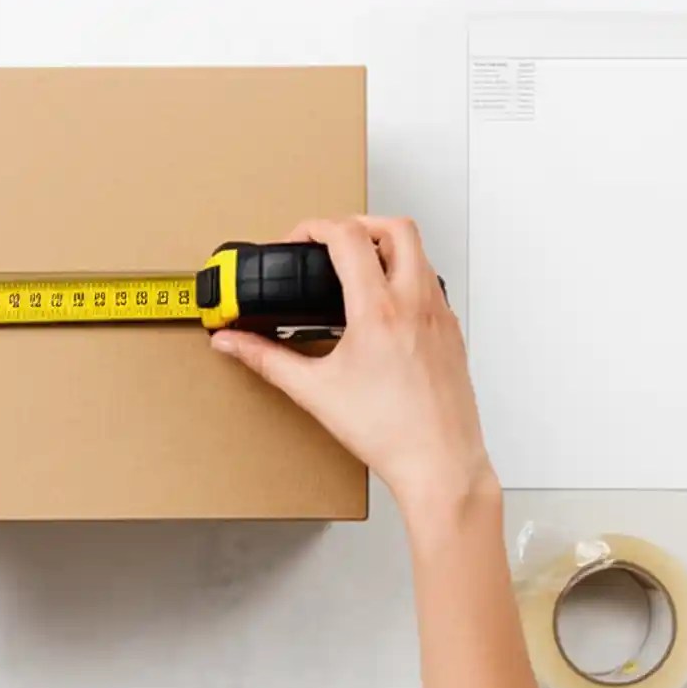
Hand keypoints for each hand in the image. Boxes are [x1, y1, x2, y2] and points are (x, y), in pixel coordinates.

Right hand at [210, 216, 492, 505]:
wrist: (439, 464)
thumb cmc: (390, 433)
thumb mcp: (314, 391)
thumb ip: (267, 359)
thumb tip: (235, 343)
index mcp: (378, 311)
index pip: (348, 237)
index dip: (315, 227)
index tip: (298, 240)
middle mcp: (415, 303)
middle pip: (395, 227)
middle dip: (359, 223)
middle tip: (332, 241)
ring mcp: (439, 315)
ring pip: (420, 252)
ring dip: (386, 247)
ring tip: (357, 269)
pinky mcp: (452, 332)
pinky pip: (431, 283)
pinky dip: (406, 277)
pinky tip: (384, 307)